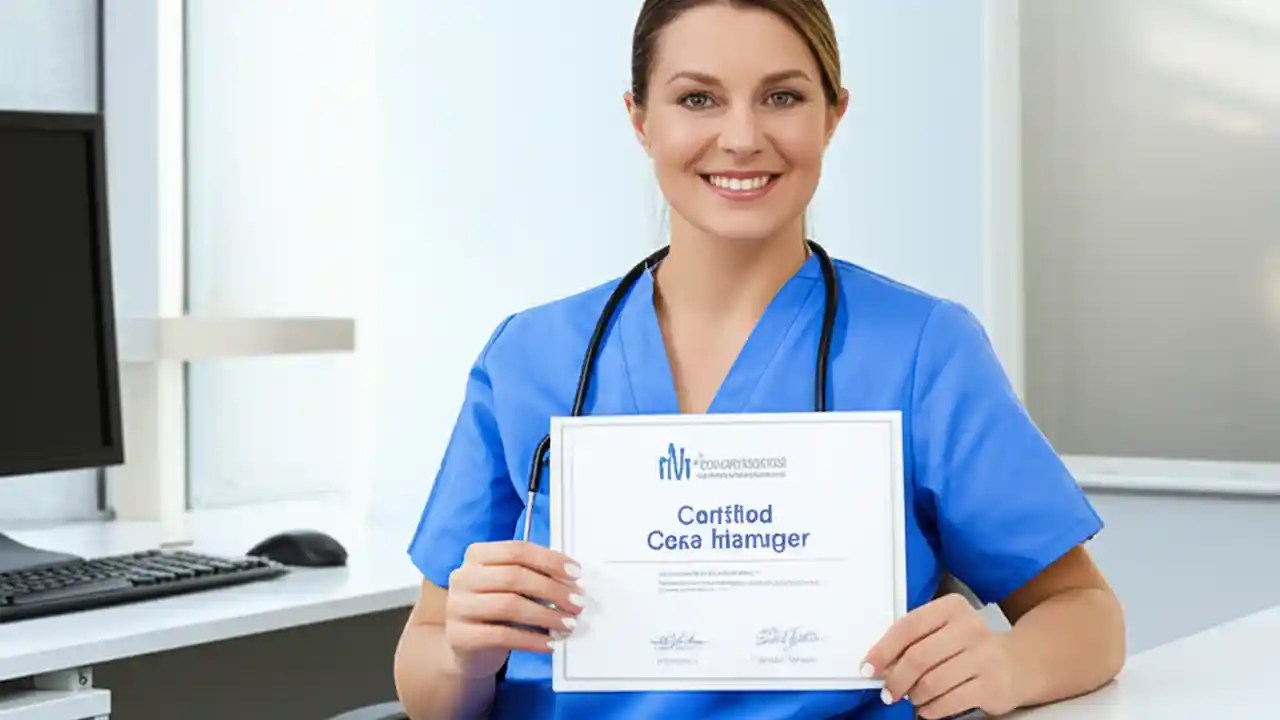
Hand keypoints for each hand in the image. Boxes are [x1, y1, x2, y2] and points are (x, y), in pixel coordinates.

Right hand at [443, 540, 584, 678]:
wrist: (469, 649)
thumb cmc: (497, 611)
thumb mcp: (511, 587)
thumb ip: (535, 575)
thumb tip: (572, 579)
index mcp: (476, 555)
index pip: (516, 549)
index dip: (550, 560)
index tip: (576, 574)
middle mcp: (462, 577)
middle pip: (514, 576)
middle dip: (552, 590)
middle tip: (577, 603)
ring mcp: (457, 606)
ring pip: (509, 605)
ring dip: (546, 616)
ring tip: (568, 624)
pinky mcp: (460, 636)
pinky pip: (502, 636)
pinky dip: (532, 640)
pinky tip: (550, 644)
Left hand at [862, 593, 1022, 717]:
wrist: (1019, 662)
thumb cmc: (969, 645)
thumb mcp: (944, 630)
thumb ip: (914, 640)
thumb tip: (880, 664)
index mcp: (952, 607)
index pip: (909, 626)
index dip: (883, 650)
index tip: (869, 667)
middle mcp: (971, 628)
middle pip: (918, 657)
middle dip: (896, 678)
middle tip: (888, 691)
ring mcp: (985, 657)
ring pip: (932, 683)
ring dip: (914, 695)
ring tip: (912, 697)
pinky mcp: (993, 685)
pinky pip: (949, 702)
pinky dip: (931, 709)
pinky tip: (928, 708)